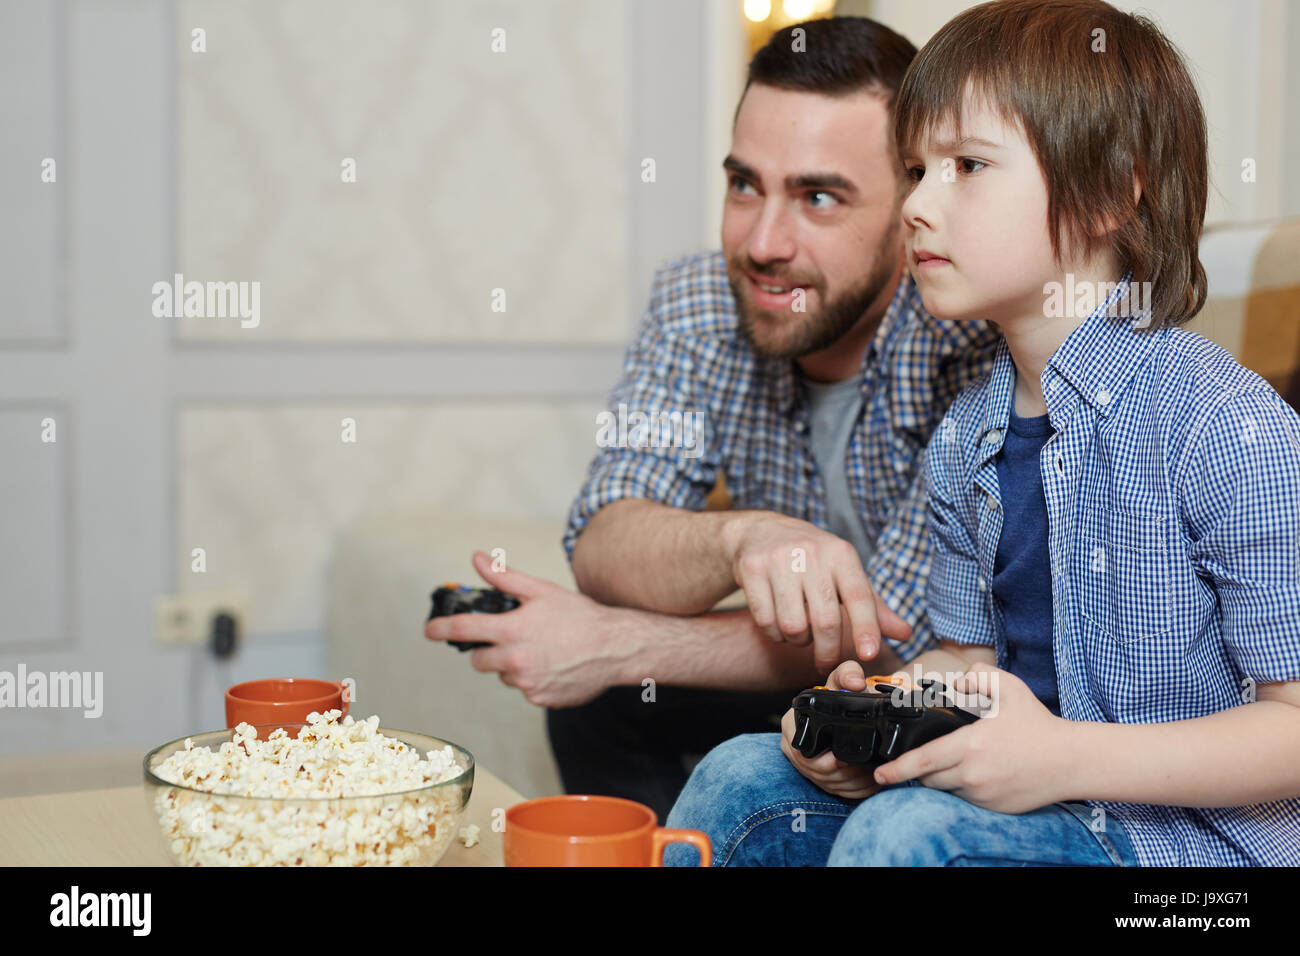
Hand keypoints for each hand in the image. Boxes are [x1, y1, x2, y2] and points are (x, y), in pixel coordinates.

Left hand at [423, 551, 628, 708]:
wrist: (616, 648)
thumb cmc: (579, 616)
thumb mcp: (541, 591)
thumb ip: (504, 577)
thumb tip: (477, 559)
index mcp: (512, 630)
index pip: (464, 630)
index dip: (441, 629)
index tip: (429, 631)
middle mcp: (515, 660)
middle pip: (479, 660)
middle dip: (488, 649)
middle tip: (513, 637)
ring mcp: (527, 683)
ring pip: (503, 675)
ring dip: (513, 665)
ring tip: (543, 650)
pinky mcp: (540, 699)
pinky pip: (524, 689)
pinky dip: (532, 678)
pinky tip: (553, 665)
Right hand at [724, 512, 911, 673]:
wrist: (761, 532)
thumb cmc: (812, 560)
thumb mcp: (845, 574)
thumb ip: (874, 607)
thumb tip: (906, 634)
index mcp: (841, 553)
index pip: (859, 595)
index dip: (865, 627)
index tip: (869, 654)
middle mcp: (811, 553)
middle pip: (825, 620)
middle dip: (828, 651)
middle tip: (827, 662)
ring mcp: (778, 560)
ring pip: (793, 626)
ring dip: (798, 641)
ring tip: (801, 632)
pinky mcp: (751, 569)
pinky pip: (766, 622)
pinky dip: (775, 634)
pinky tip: (779, 624)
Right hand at [779, 660, 881, 799]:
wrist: (844, 707)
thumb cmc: (840, 694)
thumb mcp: (840, 681)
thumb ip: (847, 674)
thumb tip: (855, 683)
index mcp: (790, 724)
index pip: (800, 753)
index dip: (823, 760)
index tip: (843, 759)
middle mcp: (791, 746)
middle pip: (815, 772)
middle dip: (842, 775)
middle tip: (865, 769)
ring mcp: (803, 764)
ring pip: (827, 784)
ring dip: (851, 784)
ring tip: (872, 775)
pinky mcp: (817, 777)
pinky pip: (835, 791)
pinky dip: (855, 790)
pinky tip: (871, 782)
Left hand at [872, 662, 1073, 813]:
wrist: (1070, 760)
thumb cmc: (1037, 724)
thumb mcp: (1008, 687)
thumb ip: (978, 675)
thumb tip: (957, 682)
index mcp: (970, 746)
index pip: (923, 762)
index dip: (897, 769)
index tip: (880, 774)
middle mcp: (973, 775)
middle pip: (928, 779)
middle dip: (920, 769)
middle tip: (924, 756)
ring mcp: (983, 796)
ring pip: (946, 790)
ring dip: (943, 778)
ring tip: (957, 760)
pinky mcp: (994, 809)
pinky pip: (966, 800)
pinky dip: (963, 788)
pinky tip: (976, 772)